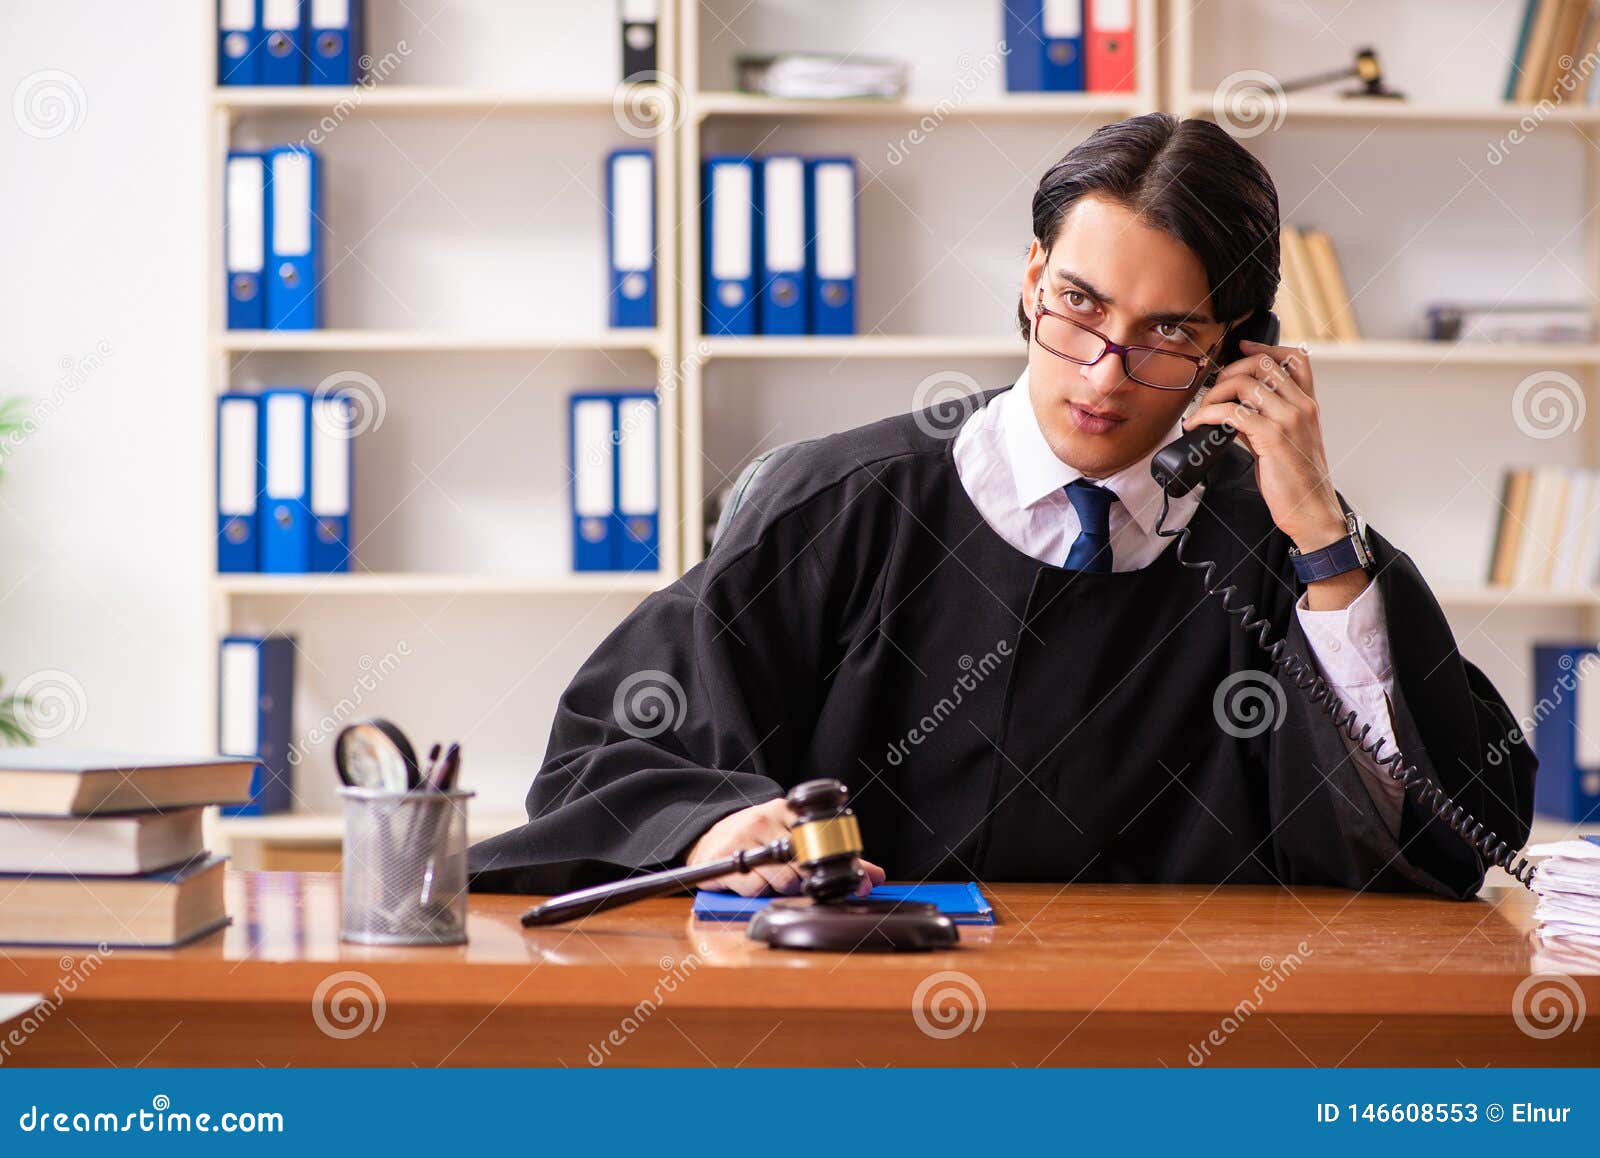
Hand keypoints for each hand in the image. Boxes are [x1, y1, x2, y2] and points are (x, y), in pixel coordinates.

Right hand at [685, 798, 885, 897]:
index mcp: (785, 809)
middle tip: (805, 880)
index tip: (845, 873)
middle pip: (805, 861)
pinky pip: (757, 889)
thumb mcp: (791, 835)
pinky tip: (755, 882)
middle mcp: (765, 819)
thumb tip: (874, 876)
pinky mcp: (728, 861)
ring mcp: (744, 839)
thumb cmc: (757, 839)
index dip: (835, 858)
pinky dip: (761, 892)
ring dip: (785, 887)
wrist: (708, 838)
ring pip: (784, 879)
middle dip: (810, 879)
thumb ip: (833, 856)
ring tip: (775, 878)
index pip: (821, 831)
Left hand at [1183, 340, 1346, 551]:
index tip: (1239, 349)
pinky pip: (1232, 412)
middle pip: (1262, 363)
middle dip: (1229, 371)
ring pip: (1245, 383)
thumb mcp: (1285, 442)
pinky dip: (1208, 414)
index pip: (1295, 357)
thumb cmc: (1297, 481)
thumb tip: (1233, 411)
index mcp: (1308, 404)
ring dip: (1213, 393)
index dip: (1264, 347)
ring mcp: (1288, 420)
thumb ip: (1265, 420)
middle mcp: (1301, 406)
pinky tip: (1198, 424)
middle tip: (1212, 391)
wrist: (1312, 510)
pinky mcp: (1272, 437)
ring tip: (1201, 411)